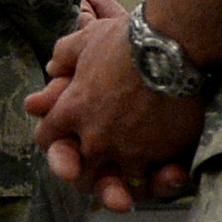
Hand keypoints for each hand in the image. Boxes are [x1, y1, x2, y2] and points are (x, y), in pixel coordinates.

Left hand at [26, 0, 202, 211]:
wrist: (174, 47)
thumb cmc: (128, 40)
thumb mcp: (87, 40)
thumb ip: (65, 56)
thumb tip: (52, 67)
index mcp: (72, 110)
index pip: (48, 138)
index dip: (56, 140)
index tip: (68, 140)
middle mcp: (94, 137)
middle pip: (78, 172)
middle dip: (85, 173)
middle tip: (100, 171)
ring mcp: (127, 150)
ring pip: (117, 180)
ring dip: (123, 181)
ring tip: (134, 181)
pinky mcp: (159, 154)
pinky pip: (153, 179)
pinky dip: (158, 179)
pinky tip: (165, 173)